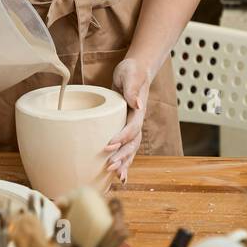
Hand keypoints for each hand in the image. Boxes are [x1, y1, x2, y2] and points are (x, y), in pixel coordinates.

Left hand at [104, 56, 150, 185]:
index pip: (132, 128)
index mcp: (138, 111)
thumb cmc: (132, 71)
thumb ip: (132, 89)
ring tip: (114, 176)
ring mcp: (132, 127)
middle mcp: (137, 121)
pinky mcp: (124, 129)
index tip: (108, 145)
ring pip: (130, 150)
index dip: (121, 138)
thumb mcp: (130, 75)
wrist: (135, 71)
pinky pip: (125, 148)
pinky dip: (122, 161)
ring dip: (123, 163)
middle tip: (109, 166)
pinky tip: (116, 175)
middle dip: (122, 157)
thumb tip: (137, 104)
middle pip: (132, 144)